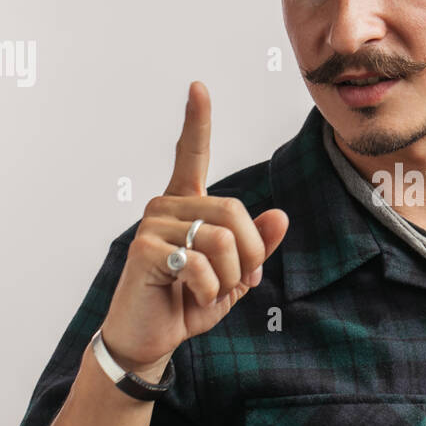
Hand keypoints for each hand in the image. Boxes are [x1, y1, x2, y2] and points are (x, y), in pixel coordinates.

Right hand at [98, 81, 288, 374]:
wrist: (149, 338)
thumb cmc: (187, 302)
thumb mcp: (234, 275)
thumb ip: (257, 245)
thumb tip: (281, 215)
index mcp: (186, 205)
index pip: (190, 155)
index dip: (197, 121)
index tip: (198, 87)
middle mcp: (166, 206)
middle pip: (235, 212)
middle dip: (250, 255)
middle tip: (235, 281)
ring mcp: (152, 225)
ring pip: (222, 240)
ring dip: (228, 277)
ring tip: (208, 291)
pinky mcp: (145, 249)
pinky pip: (200, 264)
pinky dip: (209, 289)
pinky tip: (191, 297)